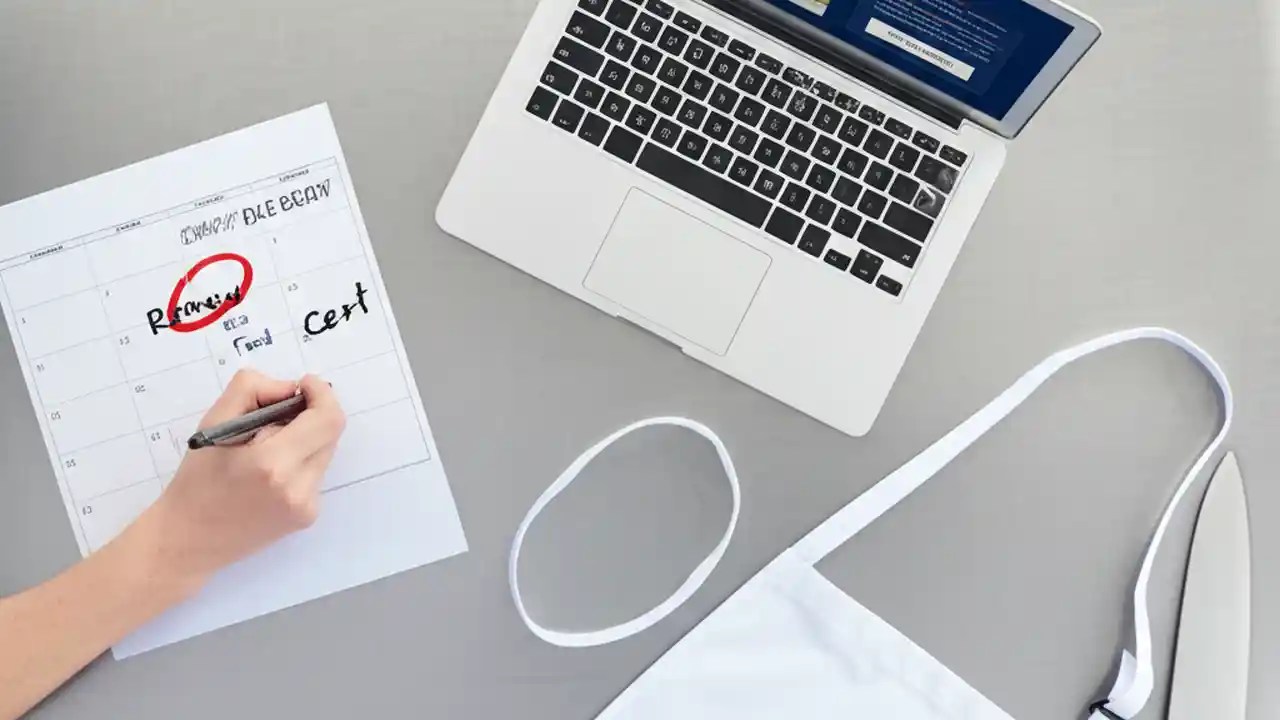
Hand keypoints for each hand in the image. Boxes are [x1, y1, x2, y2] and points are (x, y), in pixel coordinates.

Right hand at [125, 369, 345, 596]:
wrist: (188, 540)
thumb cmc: (196, 481)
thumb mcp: (213, 423)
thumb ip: (252, 391)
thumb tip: (290, 389)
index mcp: (272, 463)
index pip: (327, 419)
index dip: (321, 394)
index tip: (303, 385)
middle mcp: (297, 488)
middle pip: (331, 433)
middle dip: (311, 414)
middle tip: (277, 414)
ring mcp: (307, 506)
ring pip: (324, 452)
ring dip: (305, 439)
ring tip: (265, 449)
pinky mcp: (307, 517)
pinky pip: (315, 475)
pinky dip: (299, 463)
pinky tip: (268, 475)